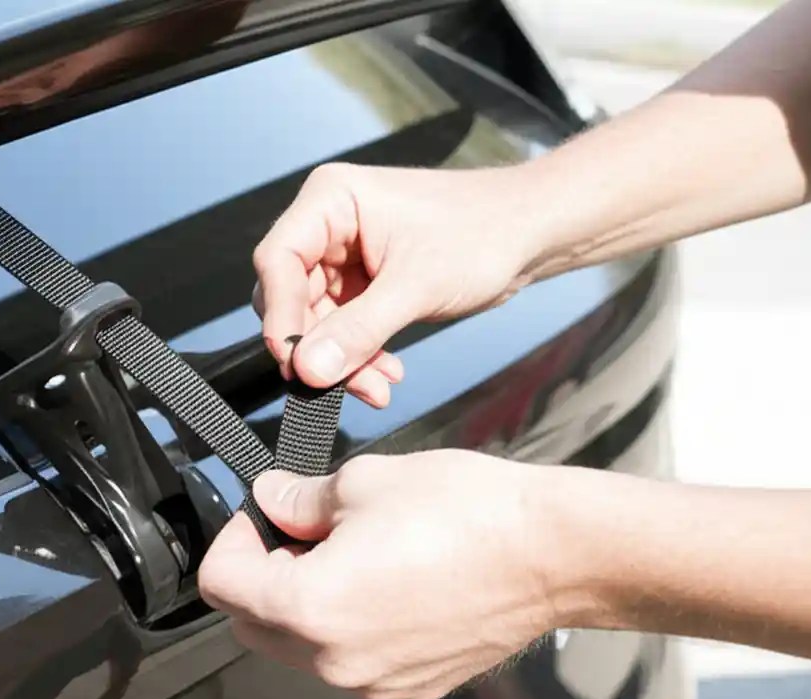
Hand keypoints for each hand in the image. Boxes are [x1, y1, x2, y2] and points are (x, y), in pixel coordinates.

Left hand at [198, 450, 582, 698]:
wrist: (554, 553)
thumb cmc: (473, 516)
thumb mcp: (363, 481)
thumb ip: (299, 497)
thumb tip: (272, 499)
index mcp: (312, 607)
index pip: (222, 584)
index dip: (233, 538)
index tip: (258, 515)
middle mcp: (337, 659)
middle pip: (253, 624)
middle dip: (261, 574)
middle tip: (299, 530)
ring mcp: (375, 681)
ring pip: (301, 646)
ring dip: (303, 601)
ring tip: (349, 551)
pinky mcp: (409, 686)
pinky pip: (351, 660)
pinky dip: (348, 625)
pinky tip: (384, 580)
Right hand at [252, 164, 546, 406]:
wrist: (532, 232)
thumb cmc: (484, 233)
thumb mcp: (417, 286)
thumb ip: (357, 330)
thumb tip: (306, 370)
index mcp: (331, 200)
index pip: (278, 261)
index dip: (280, 317)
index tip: (294, 365)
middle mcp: (329, 224)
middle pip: (292, 296)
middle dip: (318, 346)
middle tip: (340, 385)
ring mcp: (345, 254)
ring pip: (317, 320)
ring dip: (343, 359)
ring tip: (378, 387)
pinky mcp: (364, 280)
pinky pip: (344, 326)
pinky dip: (360, 354)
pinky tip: (386, 374)